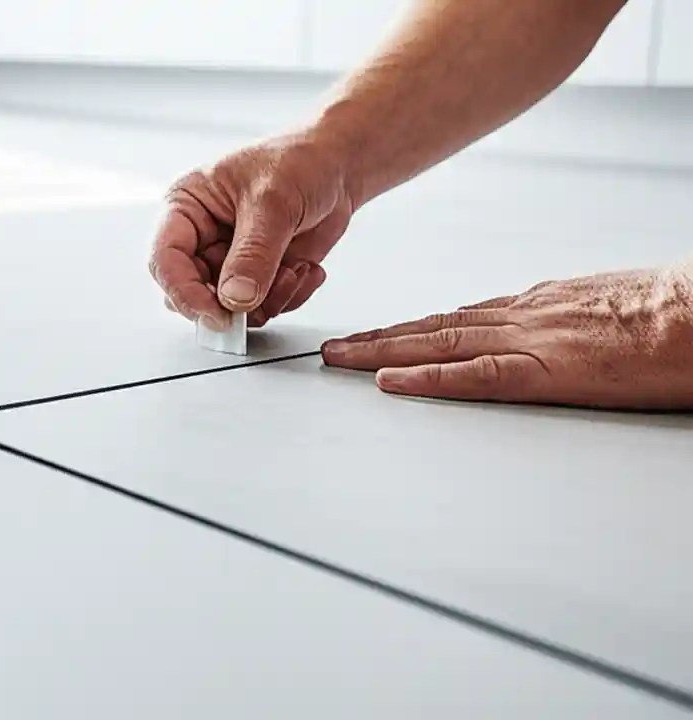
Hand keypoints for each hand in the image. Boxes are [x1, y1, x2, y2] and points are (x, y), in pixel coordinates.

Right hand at [149, 133, 356, 329]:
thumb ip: (253, 254)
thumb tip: (235, 297)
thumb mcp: (273, 202)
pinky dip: (288, 298)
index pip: (166, 260)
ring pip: (229, 307)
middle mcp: (202, 238)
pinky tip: (305, 268)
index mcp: (187, 208)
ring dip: (267, 301)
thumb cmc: (298, 162)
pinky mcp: (258, 276)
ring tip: (295, 272)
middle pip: (192, 292)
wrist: (338, 168)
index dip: (185, 292)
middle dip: (229, 304)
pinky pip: (261, 307)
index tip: (216, 314)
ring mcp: (230, 260)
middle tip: (259, 304)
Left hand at [321, 265, 692, 409]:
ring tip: (339, 360)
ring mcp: (530, 340)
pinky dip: (425, 376)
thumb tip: (536, 328)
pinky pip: (473, 375)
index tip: (377, 335)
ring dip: (382, 353)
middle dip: (379, 338)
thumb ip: (562, 318)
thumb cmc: (670, 312)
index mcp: (538, 305)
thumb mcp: (603, 305)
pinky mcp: (547, 369)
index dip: (410, 327)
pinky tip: (389, 381)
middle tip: (334, 347)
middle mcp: (522, 316)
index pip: (458, 316)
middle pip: (433, 326)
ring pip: (438, 344)